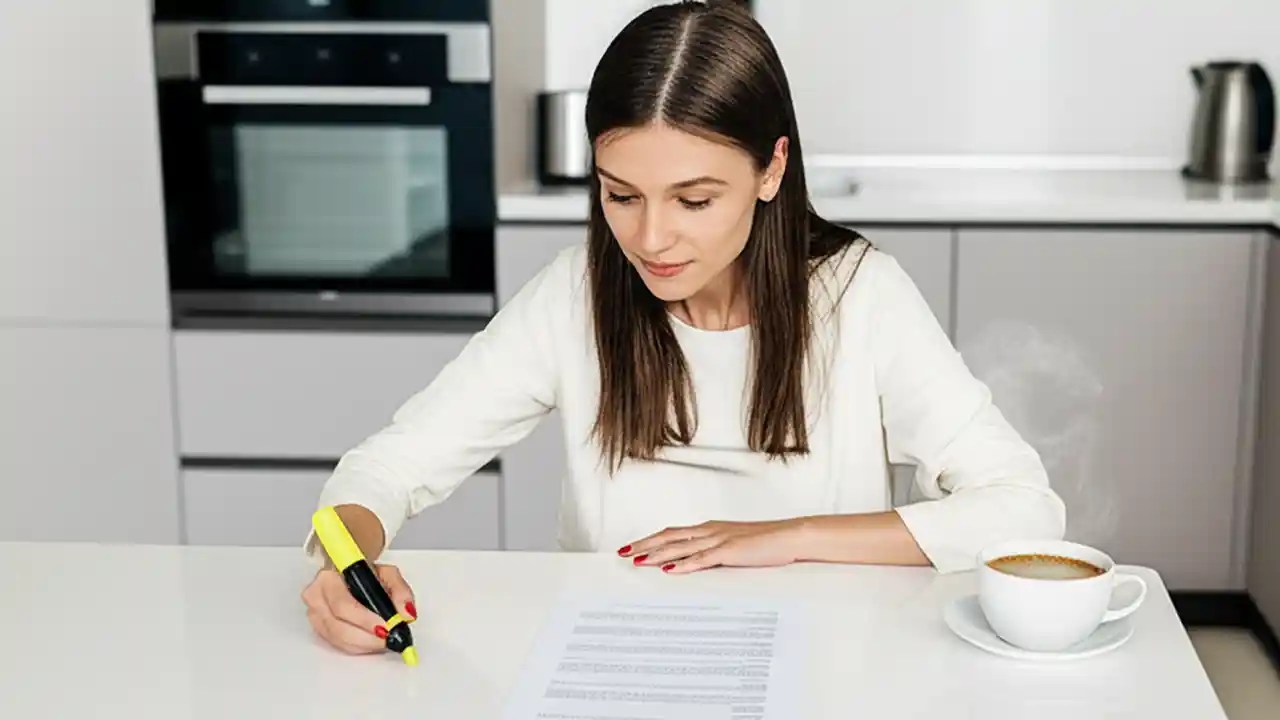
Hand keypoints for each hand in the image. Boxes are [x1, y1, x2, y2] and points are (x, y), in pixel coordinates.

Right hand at [300, 563, 417, 654]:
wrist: (350, 574)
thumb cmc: (365, 574)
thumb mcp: (387, 573)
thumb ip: (400, 591)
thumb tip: (406, 613)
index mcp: (329, 578)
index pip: (343, 604)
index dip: (364, 619)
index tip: (386, 627)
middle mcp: (316, 596)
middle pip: (338, 627)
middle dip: (367, 637)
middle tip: (388, 638)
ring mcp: (315, 615)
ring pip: (338, 639)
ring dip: (364, 644)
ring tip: (384, 641)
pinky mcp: (318, 629)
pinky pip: (338, 644)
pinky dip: (358, 646)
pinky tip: (372, 642)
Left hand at [617, 519, 806, 573]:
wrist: (791, 535)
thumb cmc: (766, 543)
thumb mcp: (735, 547)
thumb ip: (715, 553)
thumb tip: (696, 564)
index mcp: (710, 529)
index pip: (673, 534)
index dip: (651, 540)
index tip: (632, 547)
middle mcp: (710, 531)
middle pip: (669, 536)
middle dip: (644, 545)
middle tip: (623, 552)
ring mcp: (720, 539)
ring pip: (681, 546)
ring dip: (657, 554)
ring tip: (638, 561)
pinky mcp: (731, 550)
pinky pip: (703, 558)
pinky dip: (684, 564)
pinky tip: (670, 570)